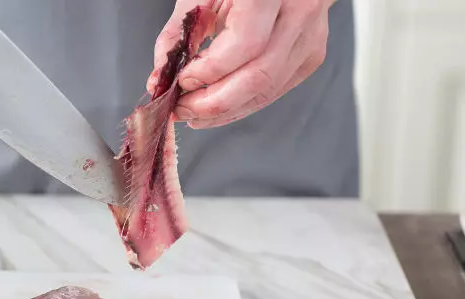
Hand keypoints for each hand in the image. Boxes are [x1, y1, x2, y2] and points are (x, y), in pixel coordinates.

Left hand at [150, 0, 334, 128]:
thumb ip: (178, 31)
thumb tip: (161, 77)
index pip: (244, 45)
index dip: (209, 71)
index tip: (181, 81)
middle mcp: (298, 12)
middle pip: (258, 77)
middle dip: (213, 103)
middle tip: (181, 109)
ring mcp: (309, 36)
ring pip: (267, 91)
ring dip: (225, 111)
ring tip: (193, 112)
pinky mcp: (310, 54)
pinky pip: (275, 90)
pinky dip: (242, 104)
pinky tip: (217, 107)